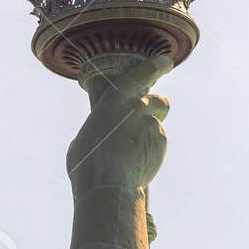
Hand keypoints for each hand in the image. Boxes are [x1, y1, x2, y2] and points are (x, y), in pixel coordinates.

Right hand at [67, 61, 168, 194]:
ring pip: (155, 127)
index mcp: (114, 100)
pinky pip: (157, 144)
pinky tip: (135, 166)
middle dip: (157, 106)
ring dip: (146, 138)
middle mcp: (137, 108)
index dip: (155, 66)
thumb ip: (96, 132)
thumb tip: (98, 138)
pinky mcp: (161, 144)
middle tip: (148, 119)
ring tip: (128, 158)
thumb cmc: (88, 165)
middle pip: (158, 101)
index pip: (141, 74)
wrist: (109, 186)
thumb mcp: (82, 142)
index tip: (166, 62)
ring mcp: (152, 125)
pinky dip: (148, 153)